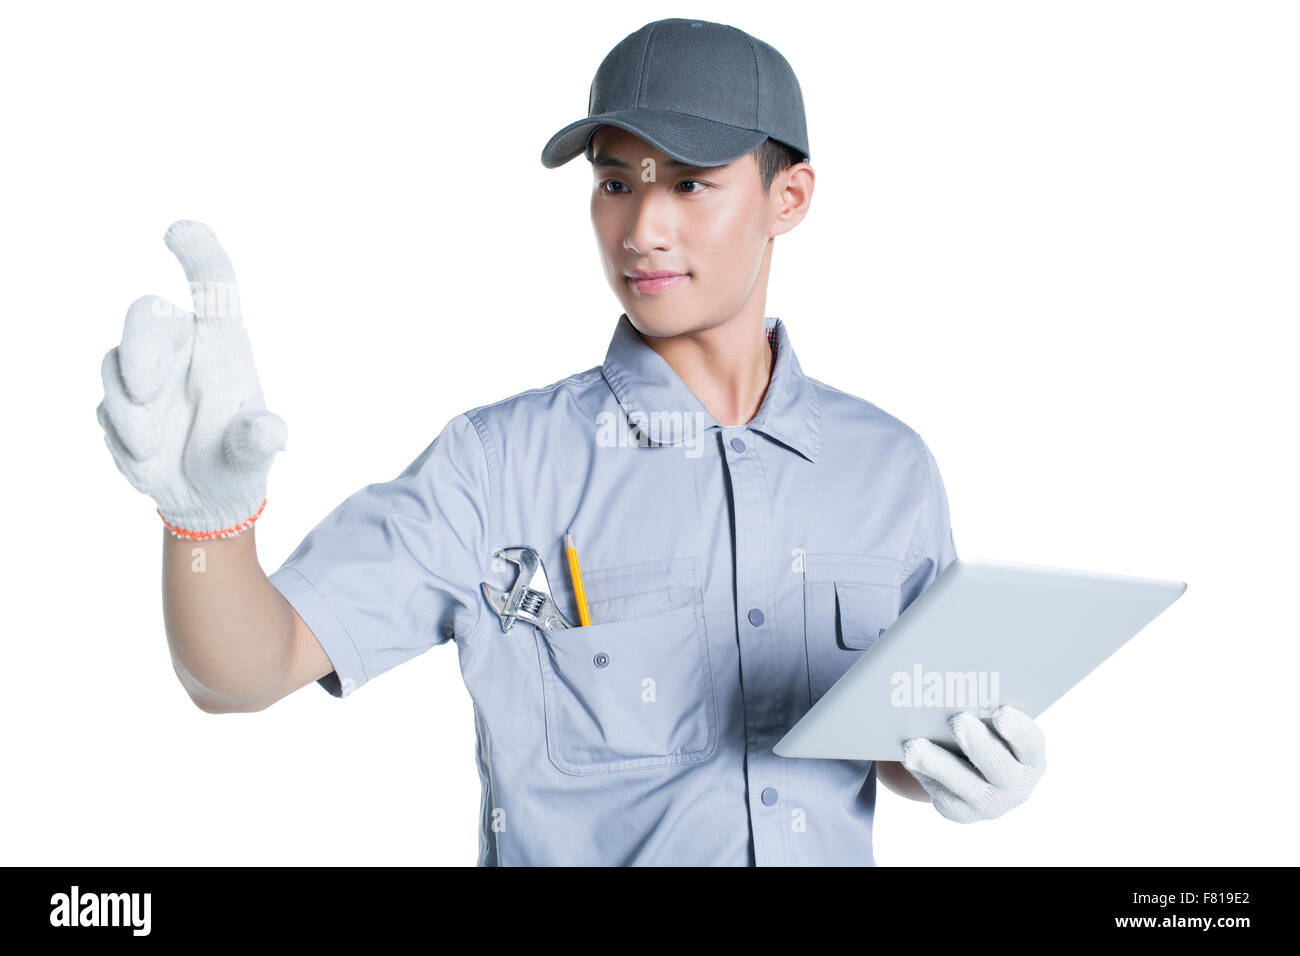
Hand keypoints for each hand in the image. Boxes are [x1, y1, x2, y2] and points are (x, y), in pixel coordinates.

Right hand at [96, 220, 286, 538]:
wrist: (207, 498)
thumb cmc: (239, 460)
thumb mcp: (254, 456)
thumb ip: (258, 441)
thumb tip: (270, 432)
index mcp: (224, 344)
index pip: (214, 287)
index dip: (199, 255)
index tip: (180, 231)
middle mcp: (180, 348)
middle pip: (146, 315)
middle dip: (138, 347)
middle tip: (143, 388)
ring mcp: (143, 371)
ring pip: (114, 366)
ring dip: (130, 413)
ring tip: (154, 450)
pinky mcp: (118, 399)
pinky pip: (106, 408)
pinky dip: (122, 438)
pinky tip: (147, 463)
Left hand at [901, 705, 1044, 822]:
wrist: (972, 768)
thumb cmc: (985, 732)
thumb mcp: (991, 722)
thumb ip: (985, 709)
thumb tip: (956, 683)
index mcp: (1031, 758)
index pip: (1032, 745)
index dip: (1019, 731)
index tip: (1001, 712)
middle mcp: (1017, 785)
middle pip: (1000, 768)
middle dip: (978, 744)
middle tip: (957, 720)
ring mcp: (991, 804)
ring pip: (967, 787)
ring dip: (939, 765)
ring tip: (914, 746)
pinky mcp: (963, 813)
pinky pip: (945, 798)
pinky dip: (926, 777)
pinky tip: (909, 760)